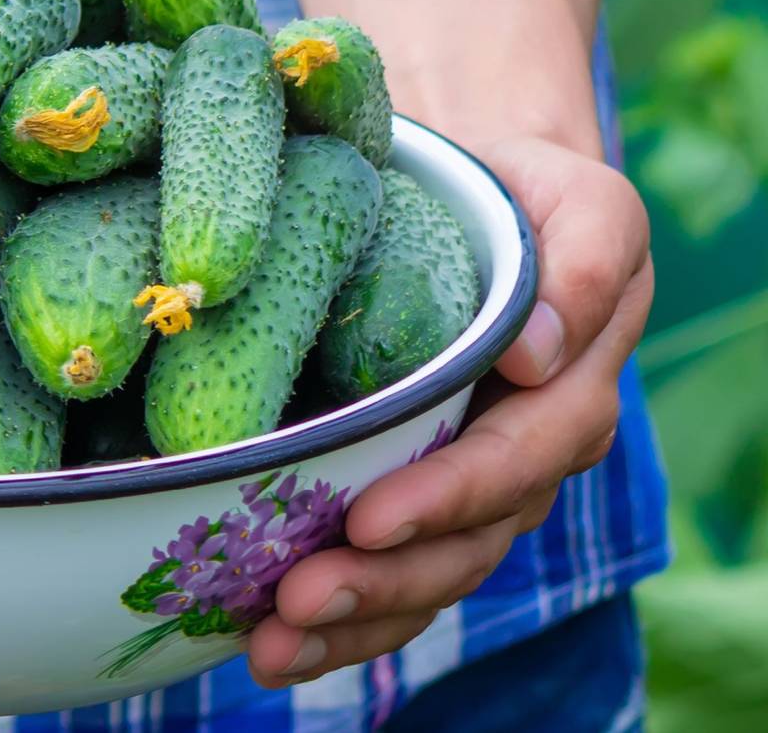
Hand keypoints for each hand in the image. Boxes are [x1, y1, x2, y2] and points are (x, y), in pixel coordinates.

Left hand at [244, 135, 653, 686]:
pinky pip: (390, 581)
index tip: (369, 518)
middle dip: (381, 580)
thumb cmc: (526, 202)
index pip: (513, 463)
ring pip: (425, 580)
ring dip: (349, 620)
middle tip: (295, 597)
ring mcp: (467, 493)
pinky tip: (265, 648)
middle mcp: (522, 460)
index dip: (447, 498)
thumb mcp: (582, 206)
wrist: (479, 210)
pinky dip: (336, 627)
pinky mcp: (414, 505)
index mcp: (567, 396)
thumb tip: (540, 351)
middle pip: (464, 546)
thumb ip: (586, 265)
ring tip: (267, 642)